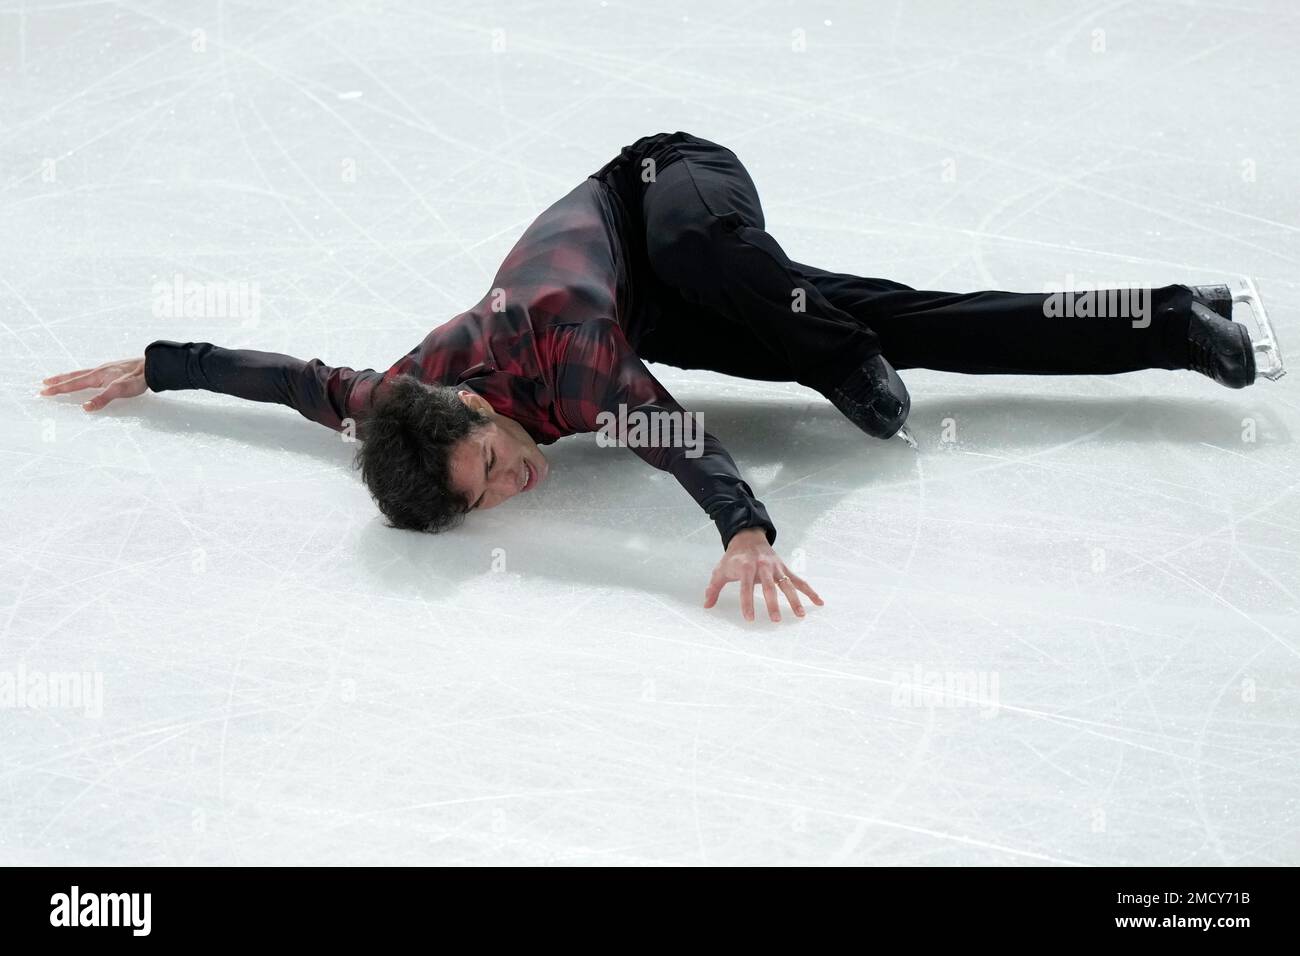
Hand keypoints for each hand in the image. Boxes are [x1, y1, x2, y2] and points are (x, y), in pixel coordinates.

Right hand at [40, 357, 147, 410]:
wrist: (152, 367)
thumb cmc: (137, 379)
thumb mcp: (119, 391)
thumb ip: (102, 399)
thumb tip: (85, 407)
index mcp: (97, 376)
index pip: (73, 383)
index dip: (58, 388)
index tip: (44, 391)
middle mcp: (99, 371)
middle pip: (74, 376)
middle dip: (59, 381)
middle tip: (44, 383)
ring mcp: (106, 370)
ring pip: (83, 373)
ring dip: (69, 377)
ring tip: (60, 379)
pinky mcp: (113, 370)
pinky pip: (92, 373)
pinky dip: (83, 376)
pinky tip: (88, 378)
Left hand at [704, 527, 823, 621]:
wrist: (748, 537)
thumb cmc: (734, 557)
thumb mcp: (720, 570)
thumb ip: (713, 588)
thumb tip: (706, 605)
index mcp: (746, 567)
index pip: (746, 588)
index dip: (747, 603)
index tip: (750, 619)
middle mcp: (763, 567)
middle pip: (769, 587)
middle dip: (773, 604)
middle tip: (776, 620)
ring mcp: (776, 568)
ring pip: (787, 584)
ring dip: (795, 600)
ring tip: (800, 616)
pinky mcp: (785, 569)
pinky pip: (799, 581)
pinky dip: (810, 591)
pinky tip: (819, 602)